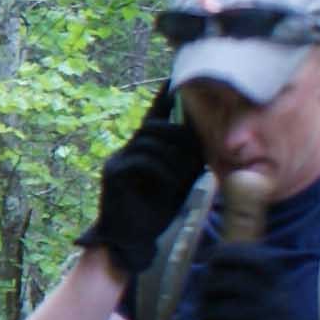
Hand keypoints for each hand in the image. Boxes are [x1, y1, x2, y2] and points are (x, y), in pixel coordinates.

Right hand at [77, 84, 203, 279]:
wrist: (131, 242)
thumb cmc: (157, 212)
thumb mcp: (179, 181)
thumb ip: (187, 160)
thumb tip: (207, 139)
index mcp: (143, 148)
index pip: (155, 115)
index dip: (165, 97)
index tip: (175, 77)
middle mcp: (128, 148)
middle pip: (154, 125)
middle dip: (179, 137)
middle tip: (196, 157)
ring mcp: (118, 159)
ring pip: (149, 141)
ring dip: (172, 159)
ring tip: (183, 179)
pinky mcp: (113, 174)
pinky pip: (141, 161)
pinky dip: (160, 172)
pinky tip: (169, 186)